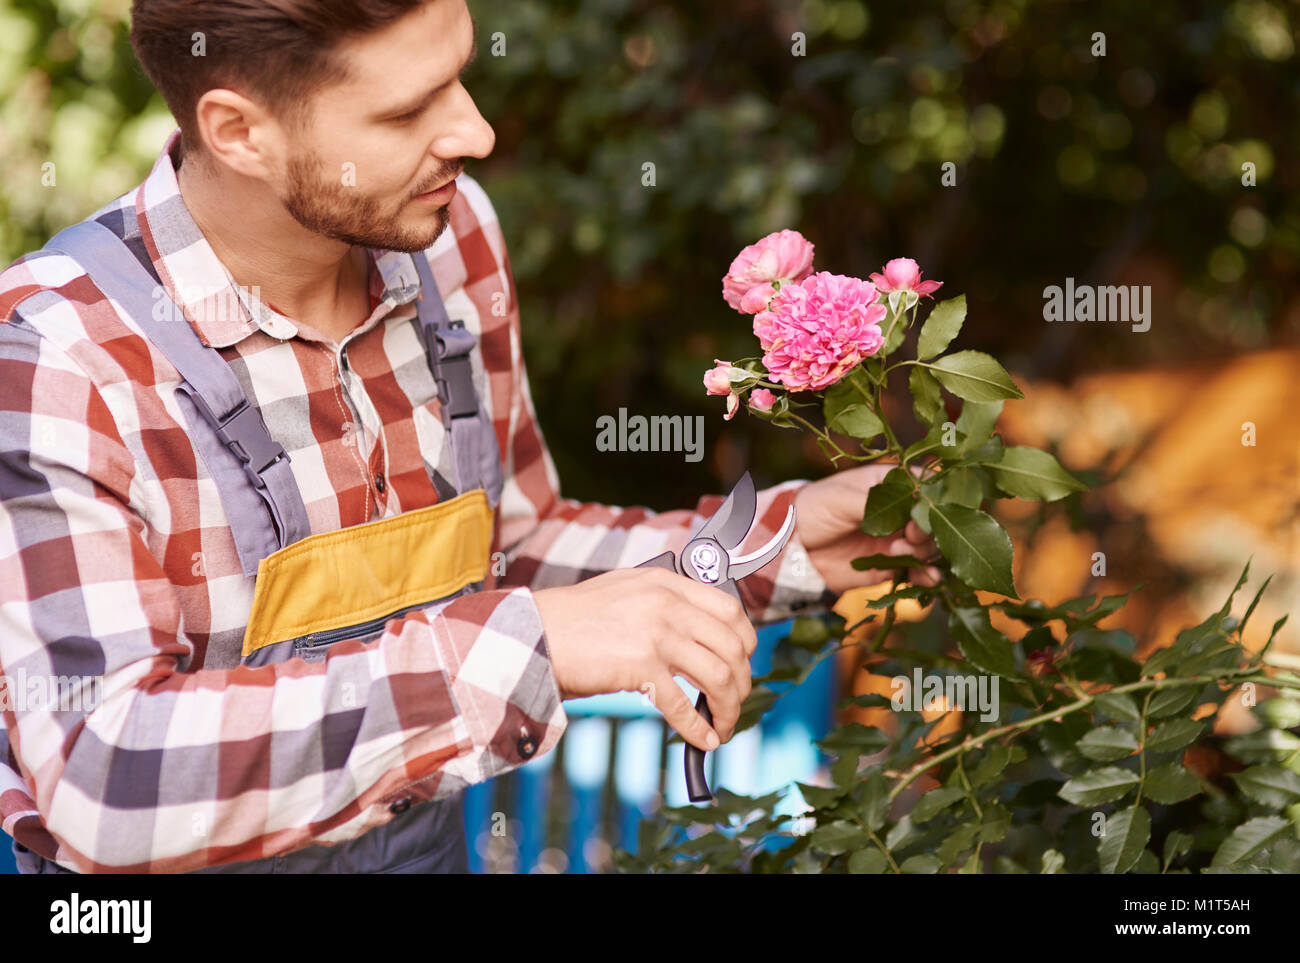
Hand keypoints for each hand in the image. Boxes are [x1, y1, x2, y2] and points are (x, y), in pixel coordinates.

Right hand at [533, 567, 757, 751]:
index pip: (729, 609)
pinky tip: (704, 740)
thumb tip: (699, 634)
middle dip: (742, 681)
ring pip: (717, 677)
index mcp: (666, 582)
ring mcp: (656, 634)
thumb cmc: (574, 620)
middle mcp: (666, 604)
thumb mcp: (626, 591)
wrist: (533, 634)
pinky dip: (699, 729)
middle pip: (731, 647)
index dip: (746, 640)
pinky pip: (683, 706)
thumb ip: (662, 602)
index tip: (744, 660)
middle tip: (735, 700)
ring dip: (727, 708)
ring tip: (723, 725)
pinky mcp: (640, 667)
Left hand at [793, 463, 942, 594]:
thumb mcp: (841, 499)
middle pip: (931, 519)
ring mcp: (896, 538)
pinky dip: (925, 576)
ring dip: (922, 551)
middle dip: (926, 529)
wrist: (792, 547)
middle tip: (909, 535)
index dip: (932, 498)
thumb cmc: (814, 509)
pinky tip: (927, 579)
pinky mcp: (890, 565)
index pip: (925, 485)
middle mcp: (899, 511)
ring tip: (898, 552)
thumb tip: (910, 508)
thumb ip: (875, 504)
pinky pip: (916, 571)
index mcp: (890, 483)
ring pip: (927, 546)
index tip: (924, 509)